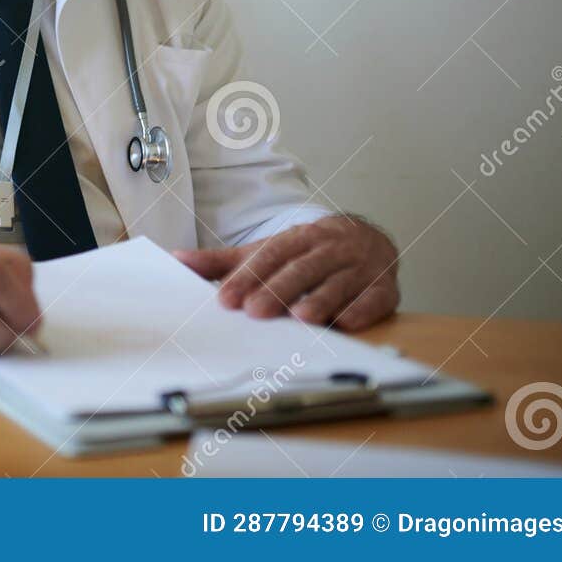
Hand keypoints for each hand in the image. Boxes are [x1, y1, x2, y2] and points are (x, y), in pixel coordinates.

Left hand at [172, 215, 399, 330]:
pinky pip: (374, 298)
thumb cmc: (307, 253)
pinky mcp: (384, 288)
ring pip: (337, 282)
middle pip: (300, 269)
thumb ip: (226, 261)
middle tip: (256, 311)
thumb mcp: (266, 251)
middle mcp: (328, 249)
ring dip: (320, 299)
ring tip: (301, 317)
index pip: (269, 257)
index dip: (248, 277)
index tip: (226, 299)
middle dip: (278, 290)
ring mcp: (358, 268)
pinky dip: (362, 310)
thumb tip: (177, 260)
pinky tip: (348, 323)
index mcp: (297, 238)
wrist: (367, 239)